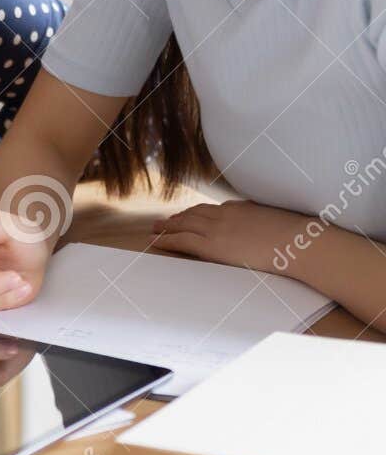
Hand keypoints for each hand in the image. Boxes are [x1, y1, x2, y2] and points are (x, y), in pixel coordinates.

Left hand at [151, 199, 306, 271]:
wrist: (298, 243)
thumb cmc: (296, 235)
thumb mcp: (277, 219)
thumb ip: (263, 218)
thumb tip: (265, 220)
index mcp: (240, 208)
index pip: (212, 209)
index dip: (197, 212)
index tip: (188, 215)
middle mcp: (224, 215)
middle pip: (193, 215)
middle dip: (178, 218)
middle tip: (164, 221)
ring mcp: (217, 229)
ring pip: (183, 225)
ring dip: (167, 226)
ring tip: (155, 229)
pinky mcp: (212, 246)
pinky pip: (182, 241)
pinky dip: (166, 240)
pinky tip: (155, 241)